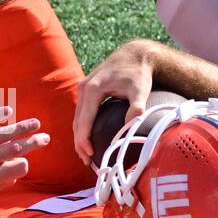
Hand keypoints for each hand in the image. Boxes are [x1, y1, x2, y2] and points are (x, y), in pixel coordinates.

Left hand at [0, 106, 50, 195]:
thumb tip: (25, 154)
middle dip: (32, 142)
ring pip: (3, 134)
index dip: (25, 164)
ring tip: (36, 123)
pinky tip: (9, 110)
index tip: (23, 163)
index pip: (19, 166)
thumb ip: (13, 173)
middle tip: (46, 138)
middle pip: (13, 149)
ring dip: (22, 127)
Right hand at [73, 40, 154, 162]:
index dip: (84, 140)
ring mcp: (82, 89)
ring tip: (87, 156)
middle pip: (76, 122)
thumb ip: (137, 106)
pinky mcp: (86, 91)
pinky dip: (83, 128)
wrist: (133, 54)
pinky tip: (91, 140)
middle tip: (88, 163)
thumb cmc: (138, 73)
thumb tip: (133, 123)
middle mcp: (83, 89)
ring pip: (76, 119)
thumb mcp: (140, 89)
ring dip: (79, 138)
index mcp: (92, 90)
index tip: (91, 155)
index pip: (84, 121)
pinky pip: (81, 114)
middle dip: (80, 144)